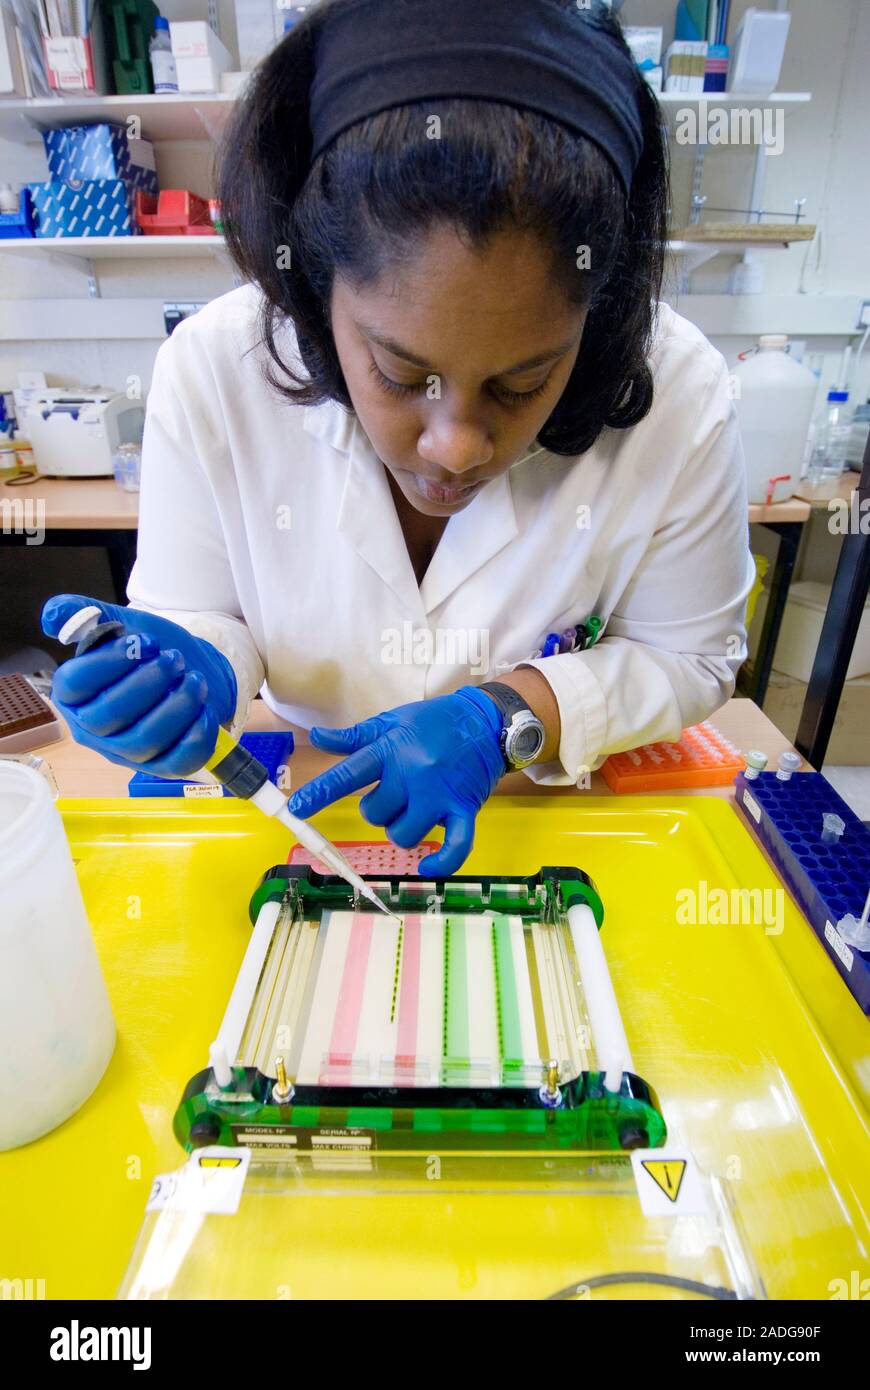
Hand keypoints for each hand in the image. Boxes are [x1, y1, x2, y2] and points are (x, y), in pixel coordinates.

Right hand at [41, 593, 236, 777]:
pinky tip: (205, 709)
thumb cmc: (151, 651)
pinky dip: (195, 737)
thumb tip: (52, 617)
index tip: (144, 641)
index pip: (75, 685)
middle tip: (174, 658)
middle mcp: (94, 729)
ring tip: (195, 679)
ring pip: (143, 741)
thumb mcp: (120, 623)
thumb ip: (84, 613)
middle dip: (147, 683)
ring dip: (175, 706)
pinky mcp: (162, 766)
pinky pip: (176, 764)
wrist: (190, 669)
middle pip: (107, 716)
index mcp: (75, 694)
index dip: (108, 662)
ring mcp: (127, 752)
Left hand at [286, 686, 504, 874]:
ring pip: (403, 834)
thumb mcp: (391, 721)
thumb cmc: (434, 722)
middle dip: (377, 810)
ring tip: (413, 810)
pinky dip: (441, 863)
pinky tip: (427, 867)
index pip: (348, 774)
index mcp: (390, 750)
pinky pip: (454, 846)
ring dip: (401, 830)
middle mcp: (412, 773)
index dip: (321, 792)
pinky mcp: (464, 809)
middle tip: (392, 794)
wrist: (486, 721)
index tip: (297, 809)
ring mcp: (440, 794)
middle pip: (375, 814)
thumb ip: (354, 737)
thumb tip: (316, 738)